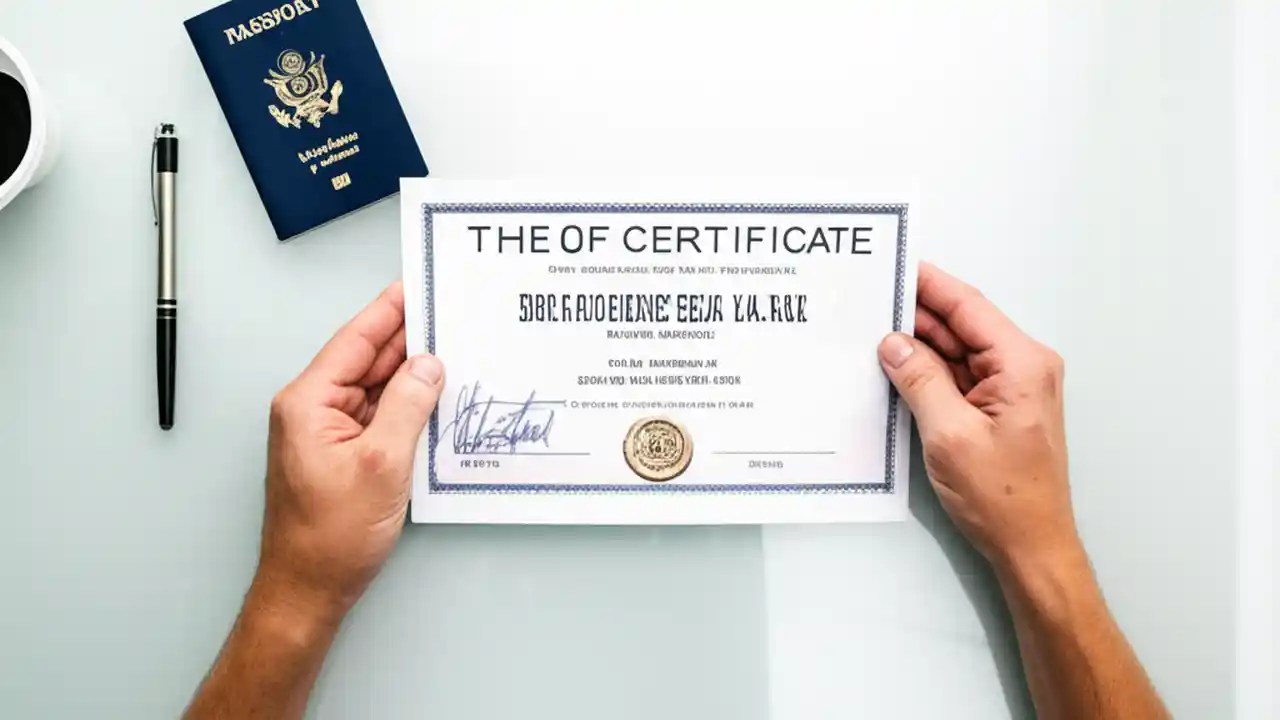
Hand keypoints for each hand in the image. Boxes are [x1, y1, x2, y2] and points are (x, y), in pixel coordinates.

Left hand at [257, 282, 443, 617]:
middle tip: (450, 316)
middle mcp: (312, 410)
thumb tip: (429, 367)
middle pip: (367, 360)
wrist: (308, 590)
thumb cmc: (328, 538)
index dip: (388, 311)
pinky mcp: (343, 453)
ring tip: (453, 352)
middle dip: (408, 339)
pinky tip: (435, 399)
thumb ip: (408, 407)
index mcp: (307, 402)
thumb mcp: (382, 464)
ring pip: (376, 388)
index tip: (415, 286)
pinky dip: (407, 406)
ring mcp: (327, 432)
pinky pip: (379, 415)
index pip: (355, 340)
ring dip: (412, 375)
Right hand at [878, 263, 1077, 570]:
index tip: (895, 266)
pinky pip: (959, 377)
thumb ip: (919, 381)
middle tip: (867, 302)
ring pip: (957, 352)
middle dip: (916, 315)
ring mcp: (1012, 389)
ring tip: (870, 333)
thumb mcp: (949, 435)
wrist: (1032, 547)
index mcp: (1022, 364)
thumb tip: (893, 344)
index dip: (929, 284)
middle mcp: (1023, 368)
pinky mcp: (999, 409)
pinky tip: (896, 369)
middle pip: (962, 326)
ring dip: (918, 346)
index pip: (968, 307)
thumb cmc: (1004, 499)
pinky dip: (928, 372)